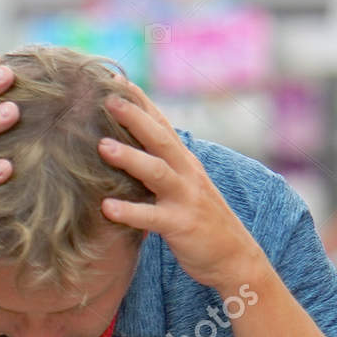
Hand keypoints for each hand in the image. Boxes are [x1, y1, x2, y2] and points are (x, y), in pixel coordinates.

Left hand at [98, 84, 267, 292]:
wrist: (234, 257)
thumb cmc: (201, 220)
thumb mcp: (184, 185)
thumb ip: (161, 165)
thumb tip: (128, 147)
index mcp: (184, 161)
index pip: (161, 123)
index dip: (139, 101)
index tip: (114, 79)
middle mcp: (186, 173)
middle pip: (159, 138)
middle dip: (134, 116)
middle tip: (106, 98)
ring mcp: (185, 198)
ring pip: (157, 172)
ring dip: (129, 157)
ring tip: (101, 146)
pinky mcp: (181, 225)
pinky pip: (152, 218)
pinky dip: (130, 212)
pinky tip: (107, 208)